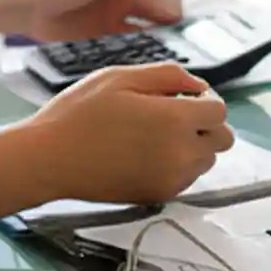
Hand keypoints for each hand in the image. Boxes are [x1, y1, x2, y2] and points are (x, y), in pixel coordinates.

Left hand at [0, 0, 182, 40]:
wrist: (25, 7)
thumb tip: (163, 6)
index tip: (169, 8)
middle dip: (172, 11)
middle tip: (174, 28)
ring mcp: (116, 13)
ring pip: (151, 21)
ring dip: (161, 29)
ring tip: (167, 41)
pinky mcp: (107, 33)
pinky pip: (133, 38)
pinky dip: (144, 44)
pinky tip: (148, 50)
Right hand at [0, 63, 233, 216]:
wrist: (48, 159)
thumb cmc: (79, 113)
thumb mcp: (121, 77)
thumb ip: (168, 75)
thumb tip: (200, 85)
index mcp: (175, 119)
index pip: (220, 111)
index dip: (205, 100)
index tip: (182, 96)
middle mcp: (181, 153)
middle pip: (222, 139)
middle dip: (205, 124)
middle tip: (173, 115)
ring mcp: (172, 178)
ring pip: (206, 160)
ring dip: (193, 145)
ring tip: (155, 135)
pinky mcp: (159, 195)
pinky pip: (187, 178)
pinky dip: (178, 165)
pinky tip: (147, 153)